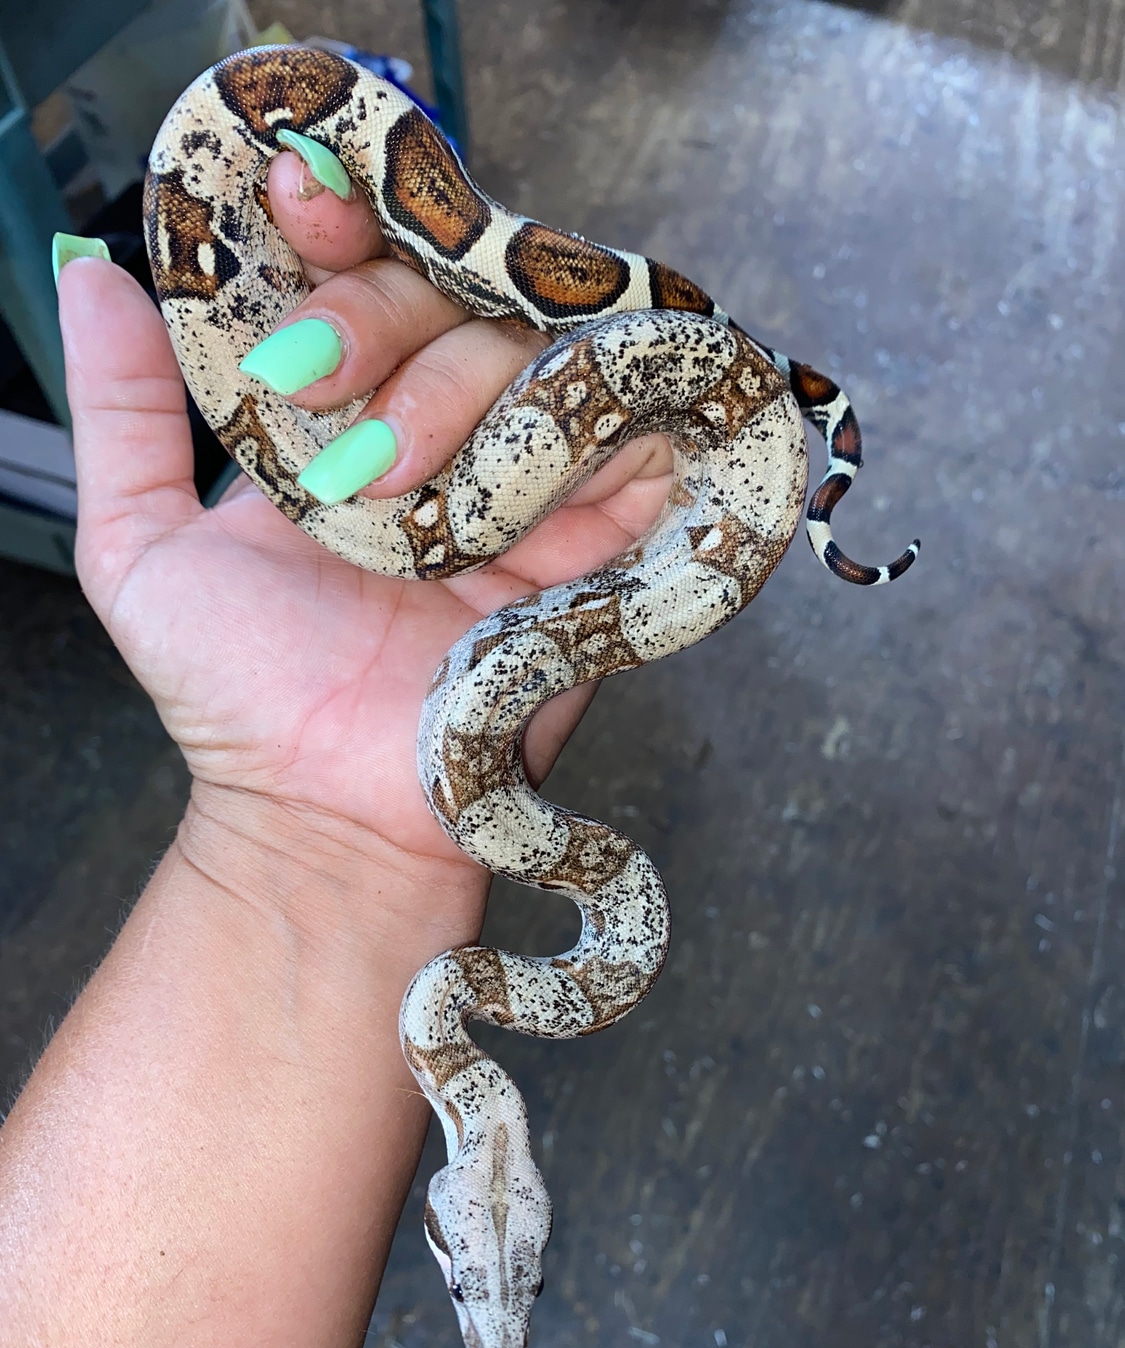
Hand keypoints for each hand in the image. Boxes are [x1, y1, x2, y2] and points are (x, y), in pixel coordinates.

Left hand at [60, 149, 673, 869]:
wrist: (324, 813)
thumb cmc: (235, 698)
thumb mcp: (139, 546)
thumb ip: (121, 412)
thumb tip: (91, 273)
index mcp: (348, 417)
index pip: (368, 271)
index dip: (341, 221)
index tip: (291, 201)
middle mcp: (444, 433)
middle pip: (456, 293)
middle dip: (380, 323)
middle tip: (316, 401)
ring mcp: (525, 482)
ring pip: (538, 351)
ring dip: (459, 393)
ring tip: (392, 490)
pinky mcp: (602, 542)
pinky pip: (632, 438)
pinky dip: (577, 437)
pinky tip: (499, 488)